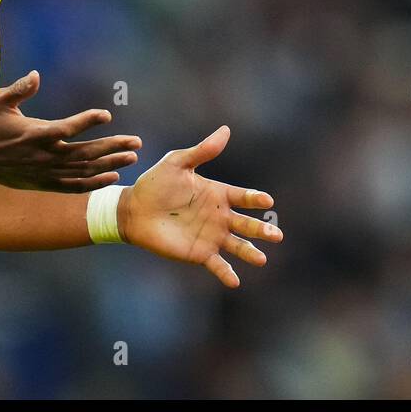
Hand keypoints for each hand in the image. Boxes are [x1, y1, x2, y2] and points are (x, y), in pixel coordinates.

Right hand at [0, 70, 140, 192]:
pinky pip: (73, 186)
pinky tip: (113, 177)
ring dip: (110, 164)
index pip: (66, 129)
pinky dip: (94, 183)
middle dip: (112, 147)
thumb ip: (18, 89)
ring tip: (132, 157)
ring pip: (83, 171)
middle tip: (136, 142)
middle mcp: (43, 156)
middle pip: (84, 153)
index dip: (86, 121)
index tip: (106, 115)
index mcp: (34, 134)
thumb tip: (35, 75)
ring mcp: (45, 172)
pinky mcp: (43, 183)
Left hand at [119, 125, 281, 286]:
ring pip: (237, 246)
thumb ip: (201, 151)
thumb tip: (226, 130)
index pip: (243, 197)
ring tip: (261, 259)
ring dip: (250, 252)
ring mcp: (211, 237)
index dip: (255, 199)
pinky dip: (226, 273)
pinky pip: (217, 265)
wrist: (133, 210)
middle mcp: (219, 217)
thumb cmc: (155, 184)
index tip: (267, 202)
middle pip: (246, 224)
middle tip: (277, 235)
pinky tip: (235, 281)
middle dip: (262, 230)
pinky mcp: (199, 254)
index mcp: (218, 194)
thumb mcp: (178, 162)